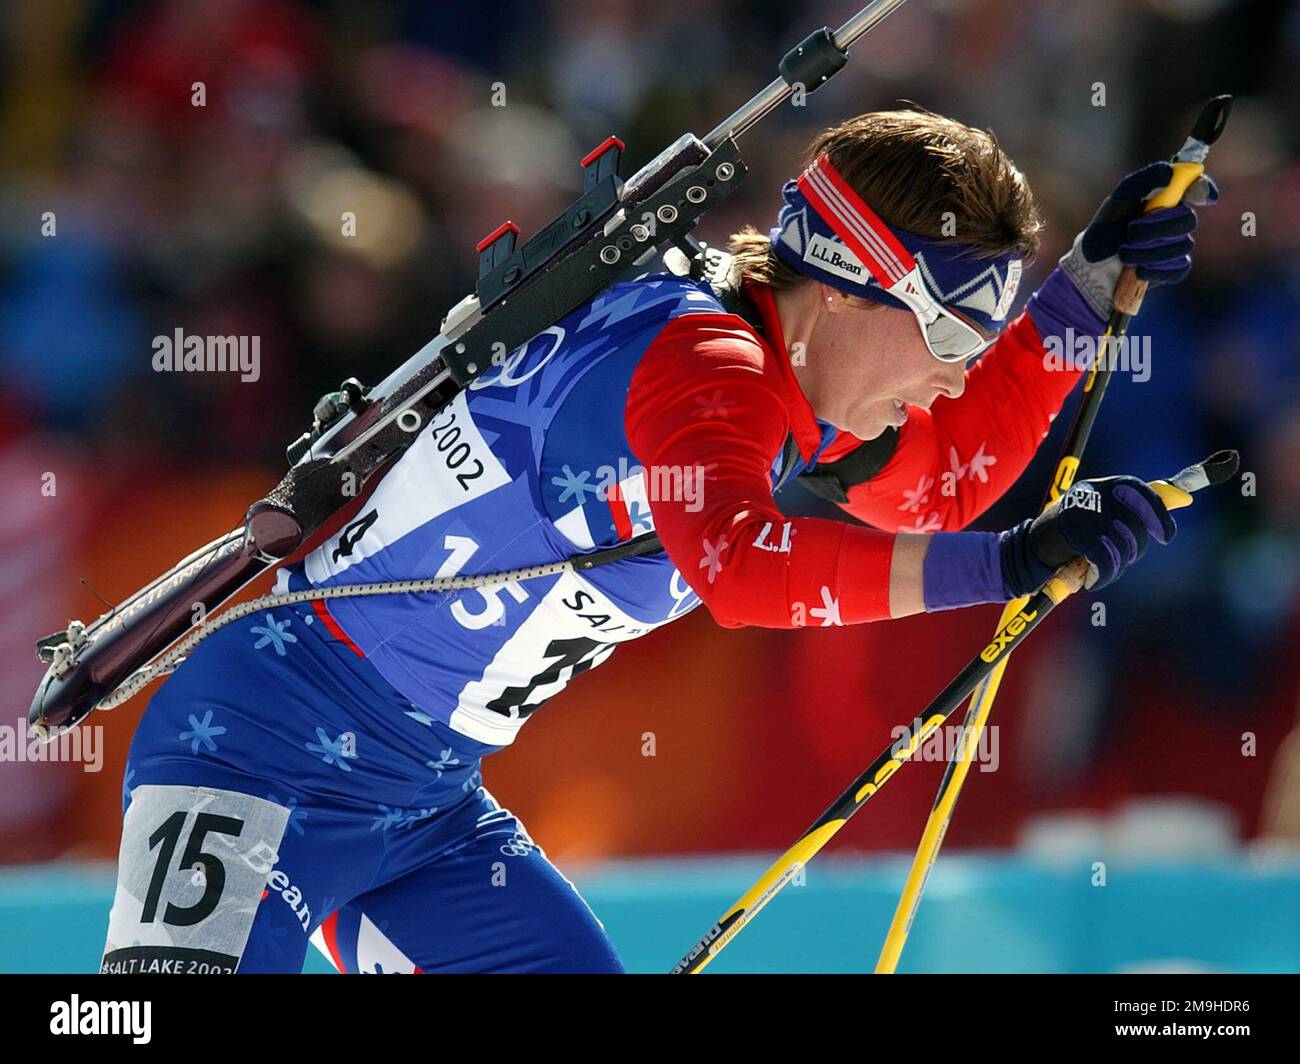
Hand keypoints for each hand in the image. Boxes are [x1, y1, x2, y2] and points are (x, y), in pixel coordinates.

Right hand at [1000, 476, 1176, 592]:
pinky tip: (1093, 580)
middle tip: (1121, 561)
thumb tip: (1185, 498)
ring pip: (1123, 544)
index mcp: (1101, 486)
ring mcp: (1083, 511)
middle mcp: (1093, 493)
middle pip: (1136, 522)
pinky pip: (1105, 558)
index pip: (1140, 491)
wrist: (1029, 552)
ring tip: (1102, 572)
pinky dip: (1103, 575)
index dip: (1158, 514)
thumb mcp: (1104, 519)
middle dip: (1134, 549)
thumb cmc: (1072, 539)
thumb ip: (1140, 509)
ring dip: (1116, 566)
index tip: (1166, 536)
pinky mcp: (1074, 531)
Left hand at [1060, 162, 1217, 320]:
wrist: (1093, 264)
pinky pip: (1178, 268)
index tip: (1199, 196)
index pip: (1197, 187)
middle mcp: (1176, 219)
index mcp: (1167, 198)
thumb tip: (1169, 173)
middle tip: (1130, 233)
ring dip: (1147, 251)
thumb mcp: (1119, 199)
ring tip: (1124, 253)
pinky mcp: (1173, 269)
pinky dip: (1154, 269)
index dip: (1203, 189)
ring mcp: (1177, 245)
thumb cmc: (1106, 228)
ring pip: (1181, 246)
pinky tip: (1137, 269)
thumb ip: (1142, 180)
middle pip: (1188, 221)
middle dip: (1156, 229)